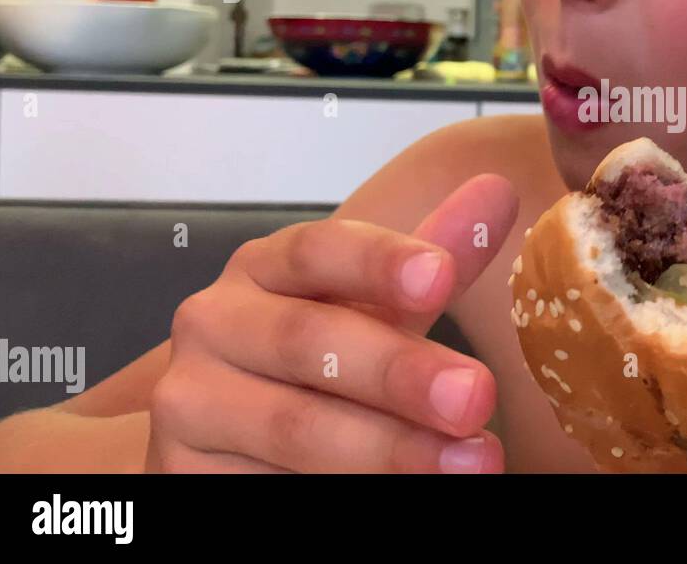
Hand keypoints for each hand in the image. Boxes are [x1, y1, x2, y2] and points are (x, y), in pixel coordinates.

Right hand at [145, 175, 517, 472]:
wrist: (214, 428)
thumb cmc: (312, 353)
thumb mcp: (370, 303)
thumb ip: (431, 253)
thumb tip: (498, 192)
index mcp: (263, 268)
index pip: (317, 249)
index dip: (378, 261)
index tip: (440, 277)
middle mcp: (215, 326)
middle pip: (308, 342)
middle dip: (399, 373)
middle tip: (476, 398)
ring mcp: (191, 405)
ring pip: (294, 427)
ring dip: (390, 449)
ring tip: (471, 462)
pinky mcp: (188, 476)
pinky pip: (274, 484)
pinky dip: (347, 490)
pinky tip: (406, 494)